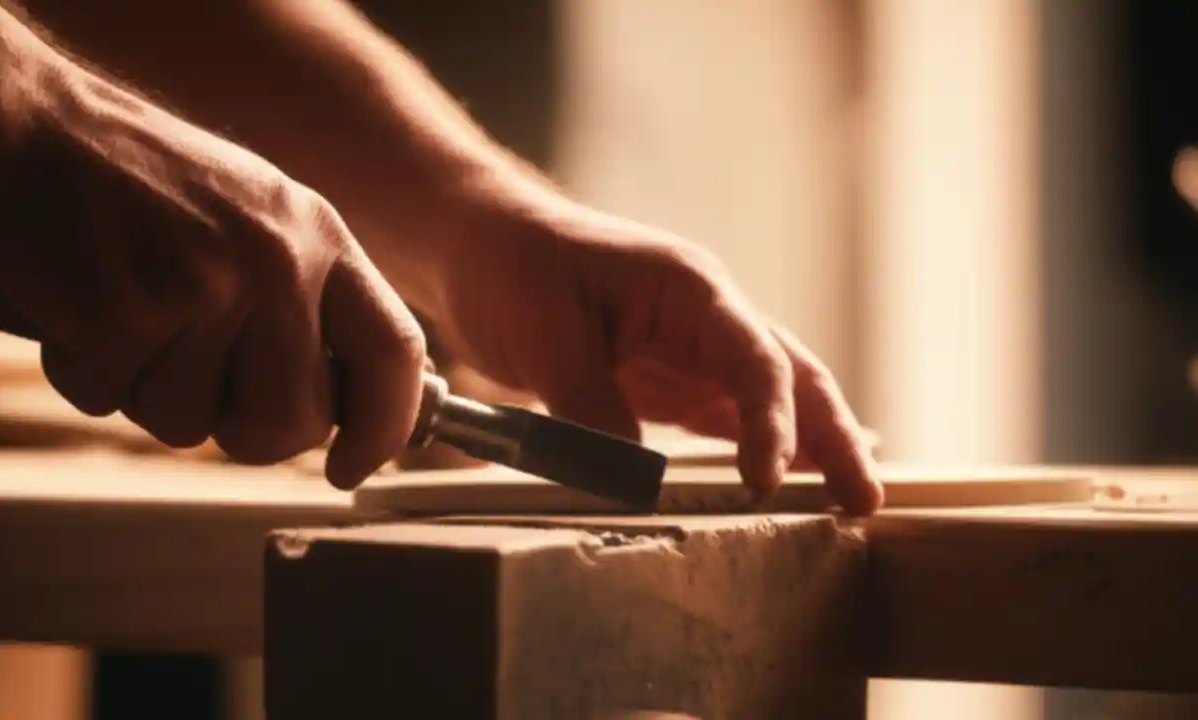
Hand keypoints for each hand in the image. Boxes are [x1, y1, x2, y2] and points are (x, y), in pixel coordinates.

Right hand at [0, 61, 424, 485]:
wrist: (32, 125)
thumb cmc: (144, 183)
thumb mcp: (263, 217)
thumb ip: (311, 302)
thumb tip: (348, 406)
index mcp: (322, 237)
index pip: (395, 352)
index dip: (384, 429)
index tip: (351, 467)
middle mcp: (276, 263)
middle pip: (297, 422)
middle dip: (248, 431)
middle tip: (201, 381)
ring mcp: (203, 288)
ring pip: (193, 427)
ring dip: (151, 395)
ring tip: (132, 314)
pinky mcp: (124, 314)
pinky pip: (112, 404)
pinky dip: (86, 376)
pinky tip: (82, 309)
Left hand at [429, 194, 882, 514]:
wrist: (478, 243)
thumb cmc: (512, 267)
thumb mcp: (547, 337)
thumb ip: (592, 408)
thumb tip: (636, 481)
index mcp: (690, 289)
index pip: (755, 359)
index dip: (771, 423)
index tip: (764, 482)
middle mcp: (706, 318)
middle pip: (791, 377)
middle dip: (835, 437)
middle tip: (866, 500)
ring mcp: (690, 350)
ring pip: (766, 402)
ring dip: (807, 449)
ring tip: (845, 505)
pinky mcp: (664, 379)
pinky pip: (722, 418)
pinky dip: (754, 450)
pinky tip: (778, 487)